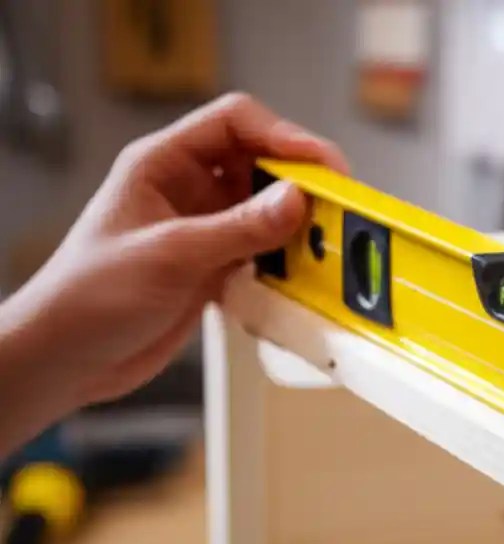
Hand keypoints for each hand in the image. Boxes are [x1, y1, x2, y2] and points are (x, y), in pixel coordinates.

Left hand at [0, 93, 346, 452]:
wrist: (65, 360)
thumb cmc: (89, 298)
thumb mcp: (169, 256)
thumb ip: (237, 228)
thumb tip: (297, 200)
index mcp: (163, 164)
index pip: (234, 122)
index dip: (283, 135)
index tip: (323, 165)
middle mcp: (187, 189)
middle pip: (260, 164)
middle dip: (301, 182)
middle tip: (338, 207)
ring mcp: (203, 229)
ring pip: (268, 211)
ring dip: (299, 227)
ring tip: (328, 245)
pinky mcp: (213, 269)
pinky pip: (264, 254)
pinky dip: (287, 264)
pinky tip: (302, 279)